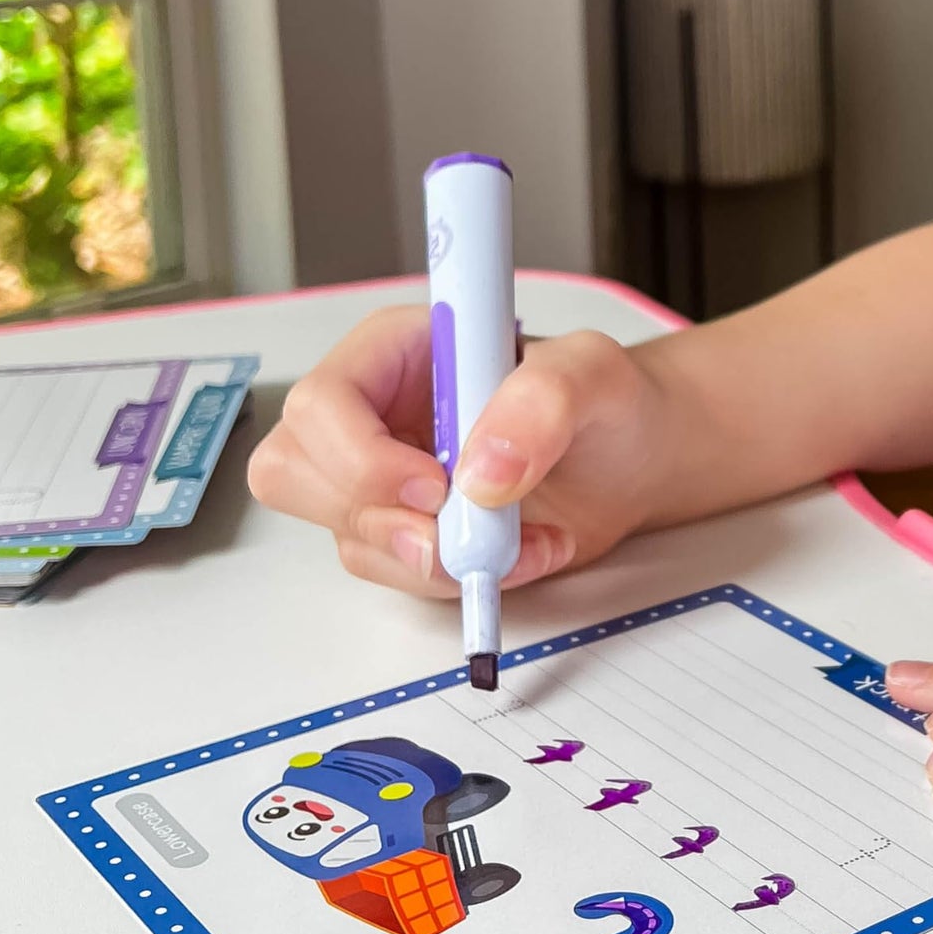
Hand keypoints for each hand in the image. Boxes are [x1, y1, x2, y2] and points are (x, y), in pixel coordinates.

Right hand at [248, 307, 671, 597]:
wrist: (637, 459)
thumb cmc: (609, 399)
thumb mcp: (593, 374)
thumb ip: (543, 403)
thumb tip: (483, 474)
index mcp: (397, 352)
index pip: (321, 403)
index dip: (358, 456)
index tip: (435, 486)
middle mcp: (375, 413)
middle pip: (295, 474)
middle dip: (374, 518)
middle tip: (456, 532)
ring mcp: (386, 479)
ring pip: (347, 536)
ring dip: (430, 560)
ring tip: (519, 540)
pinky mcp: (411, 531)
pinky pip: (399, 574)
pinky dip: (459, 581)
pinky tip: (524, 555)